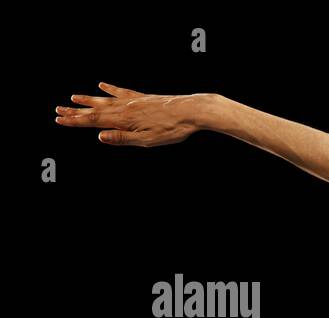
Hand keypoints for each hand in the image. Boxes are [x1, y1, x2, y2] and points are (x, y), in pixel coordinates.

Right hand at [54, 82, 202, 146]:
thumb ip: (123, 138)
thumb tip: (99, 137)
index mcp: (123, 120)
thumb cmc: (171, 129)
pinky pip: (121, 91)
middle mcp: (124, 108)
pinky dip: (109, 89)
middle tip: (57, 110)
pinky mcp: (142, 97)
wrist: (190, 111)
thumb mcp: (147, 140)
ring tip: (73, 97)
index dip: (75, 121)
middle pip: (95, 110)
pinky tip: (101, 84)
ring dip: (88, 99)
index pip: (93, 122)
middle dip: (75, 111)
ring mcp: (133, 101)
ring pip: (105, 100)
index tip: (59, 120)